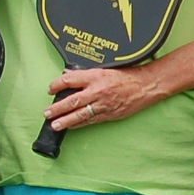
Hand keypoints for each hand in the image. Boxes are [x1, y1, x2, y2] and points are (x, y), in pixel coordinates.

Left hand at [43, 65, 161, 131]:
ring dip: (66, 120)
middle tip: (47, 113)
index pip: (70, 80)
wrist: (146, 86)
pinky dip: (80, 124)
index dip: (57, 85)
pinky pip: (91, 120)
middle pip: (72, 101)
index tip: (51, 89)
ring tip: (55, 125)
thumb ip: (88, 74)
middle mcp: (98, 90)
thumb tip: (70, 77)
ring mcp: (104, 104)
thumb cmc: (128, 75)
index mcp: (96, 76)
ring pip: (80, 114)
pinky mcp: (109, 114)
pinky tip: (72, 126)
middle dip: (57, 108)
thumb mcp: (106, 68)